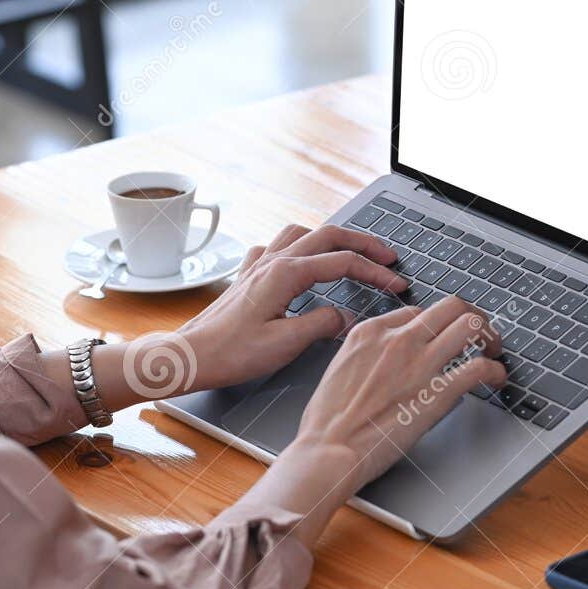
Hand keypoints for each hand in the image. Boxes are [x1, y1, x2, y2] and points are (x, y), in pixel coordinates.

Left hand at [174, 223, 406, 392]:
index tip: (396, 283)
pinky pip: (277, 246)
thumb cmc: (232, 352)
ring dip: (331, 238)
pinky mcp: (248, 275)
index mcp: (285, 273)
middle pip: (327, 235)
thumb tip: (346, 317)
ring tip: (351, 252)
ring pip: (302, 233)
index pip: (342, 262)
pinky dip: (298, 247)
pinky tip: (301, 262)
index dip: (375, 271)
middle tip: (388, 256)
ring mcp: (258, 264)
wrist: (191, 355)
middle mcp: (272, 260)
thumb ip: (322, 325)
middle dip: (363, 243)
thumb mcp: (286, 344)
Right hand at [290, 296, 504, 488]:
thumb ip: (367, 355)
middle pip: (450, 306)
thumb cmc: (327, 422)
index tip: (443, 337)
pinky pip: (479, 368)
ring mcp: (419, 363)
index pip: (416, 311)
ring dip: (489, 336)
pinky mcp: (437, 393)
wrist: (328, 450)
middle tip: (479, 333)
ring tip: (494, 350)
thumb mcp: (340, 369)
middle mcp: (398, 339)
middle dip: (471, 316)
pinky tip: (496, 379)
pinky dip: (495, 371)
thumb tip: (388, 361)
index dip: (436, 324)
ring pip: (471, 325)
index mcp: (370, 332)